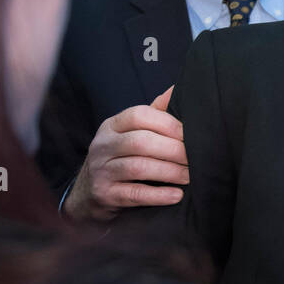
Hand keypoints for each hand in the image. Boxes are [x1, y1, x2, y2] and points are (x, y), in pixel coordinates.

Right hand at [63, 86, 187, 221]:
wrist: (87, 194)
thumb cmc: (120, 158)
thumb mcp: (130, 133)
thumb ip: (154, 113)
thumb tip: (177, 88)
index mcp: (112, 125)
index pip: (139, 115)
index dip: (168, 123)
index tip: (190, 134)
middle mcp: (103, 145)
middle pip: (141, 141)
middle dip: (173, 150)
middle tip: (195, 158)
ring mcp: (101, 171)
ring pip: (139, 167)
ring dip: (170, 172)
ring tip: (190, 176)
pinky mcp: (105, 195)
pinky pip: (135, 194)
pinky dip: (159, 195)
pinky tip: (176, 195)